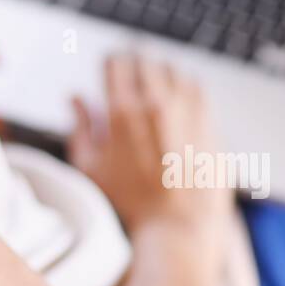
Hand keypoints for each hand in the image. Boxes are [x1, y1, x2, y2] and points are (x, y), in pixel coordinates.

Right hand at [66, 49, 233, 241]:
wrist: (178, 227)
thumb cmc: (131, 202)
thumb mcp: (90, 168)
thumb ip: (80, 127)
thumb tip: (75, 98)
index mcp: (122, 112)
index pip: (115, 61)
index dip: (110, 63)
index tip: (110, 69)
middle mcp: (155, 104)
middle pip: (144, 58)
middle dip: (134, 62)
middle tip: (130, 74)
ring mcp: (186, 111)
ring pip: (172, 68)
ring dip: (160, 72)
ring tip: (154, 86)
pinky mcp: (208, 121)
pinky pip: (196, 86)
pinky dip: (185, 85)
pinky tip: (179, 98)